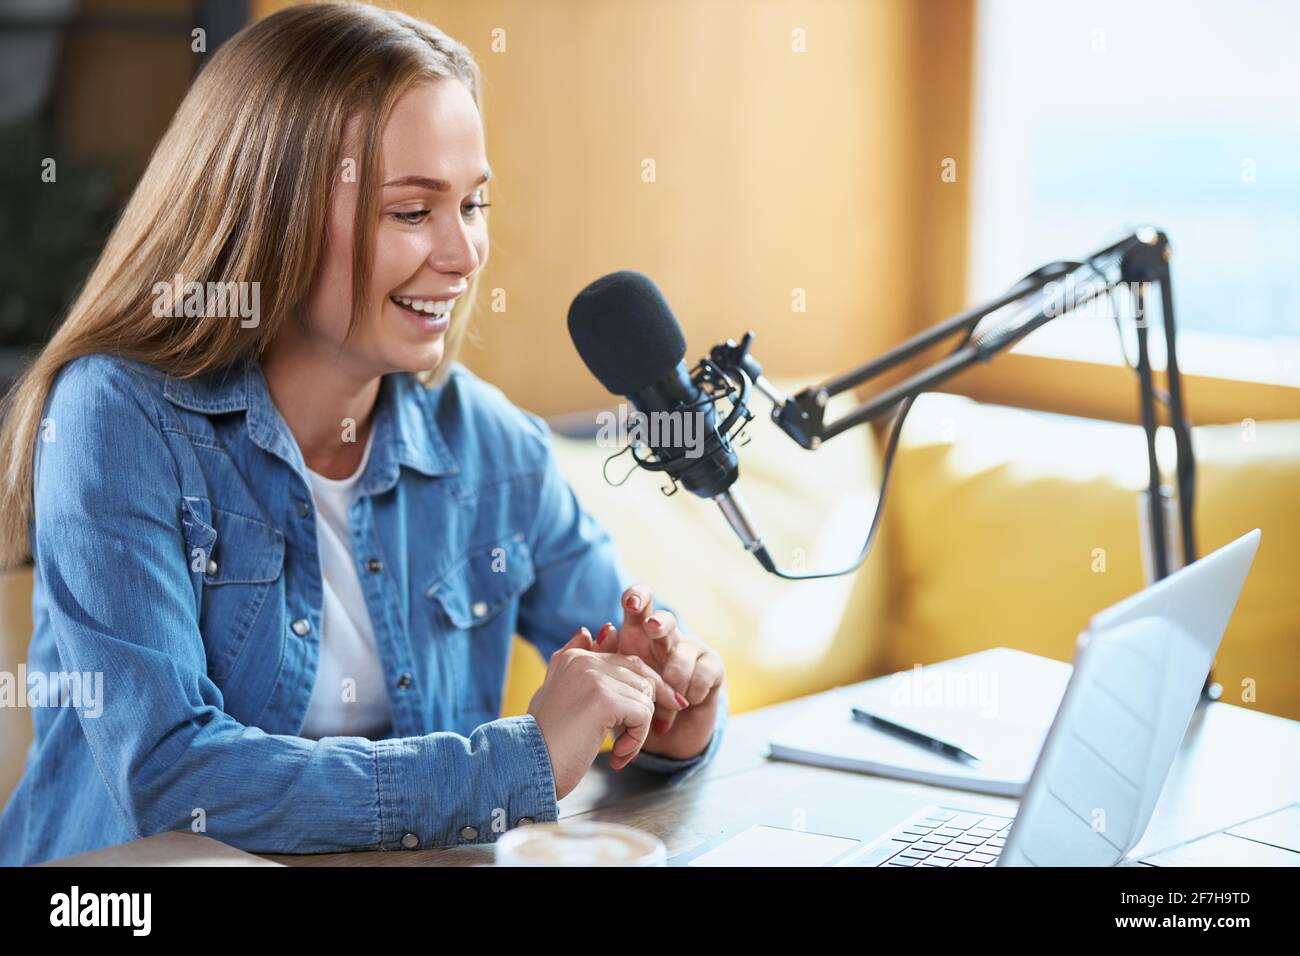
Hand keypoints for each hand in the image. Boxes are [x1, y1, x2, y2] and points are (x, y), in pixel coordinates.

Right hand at [527, 626, 685, 798]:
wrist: (526, 767)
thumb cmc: (545, 740)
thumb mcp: (557, 694)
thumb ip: (576, 662)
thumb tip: (593, 630)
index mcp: (574, 658)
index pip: (628, 663)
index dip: (640, 692)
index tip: (641, 720)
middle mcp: (583, 660)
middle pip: (642, 678)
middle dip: (644, 712)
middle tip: (628, 742)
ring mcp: (593, 677)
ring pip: (645, 698)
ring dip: (638, 732)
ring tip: (618, 751)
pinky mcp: (604, 700)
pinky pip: (643, 715)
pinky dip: (636, 740)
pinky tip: (617, 755)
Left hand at [591, 584, 724, 769]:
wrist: (663, 737)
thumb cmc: (634, 704)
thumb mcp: (615, 683)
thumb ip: (604, 657)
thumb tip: (604, 629)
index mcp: (638, 633)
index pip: (639, 602)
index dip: (637, 596)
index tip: (630, 604)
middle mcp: (666, 635)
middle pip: (665, 619)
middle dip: (658, 623)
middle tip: (651, 627)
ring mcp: (692, 648)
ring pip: (681, 658)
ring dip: (671, 688)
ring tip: (661, 715)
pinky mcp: (712, 665)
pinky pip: (701, 676)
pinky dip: (690, 695)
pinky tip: (684, 706)